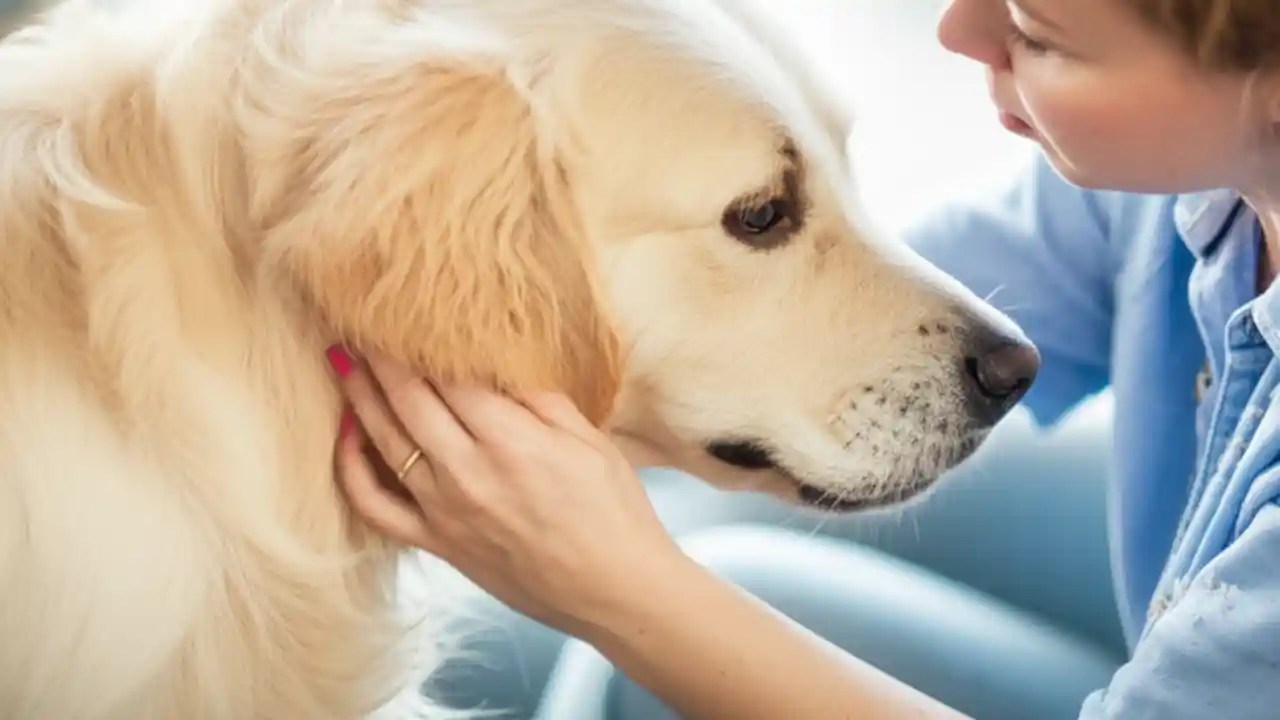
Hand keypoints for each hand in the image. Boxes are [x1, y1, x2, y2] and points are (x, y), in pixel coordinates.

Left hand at [328, 347, 686, 635]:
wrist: (616, 592)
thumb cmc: (615, 515)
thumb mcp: (590, 441)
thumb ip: (540, 398)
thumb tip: (499, 365)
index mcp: (511, 440)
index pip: (449, 375)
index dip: (419, 338)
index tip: (402, 312)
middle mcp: (469, 473)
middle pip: (408, 399)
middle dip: (379, 356)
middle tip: (358, 322)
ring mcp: (446, 511)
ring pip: (384, 442)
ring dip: (359, 396)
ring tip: (342, 360)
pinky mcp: (438, 543)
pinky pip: (376, 507)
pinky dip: (353, 470)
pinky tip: (349, 437)